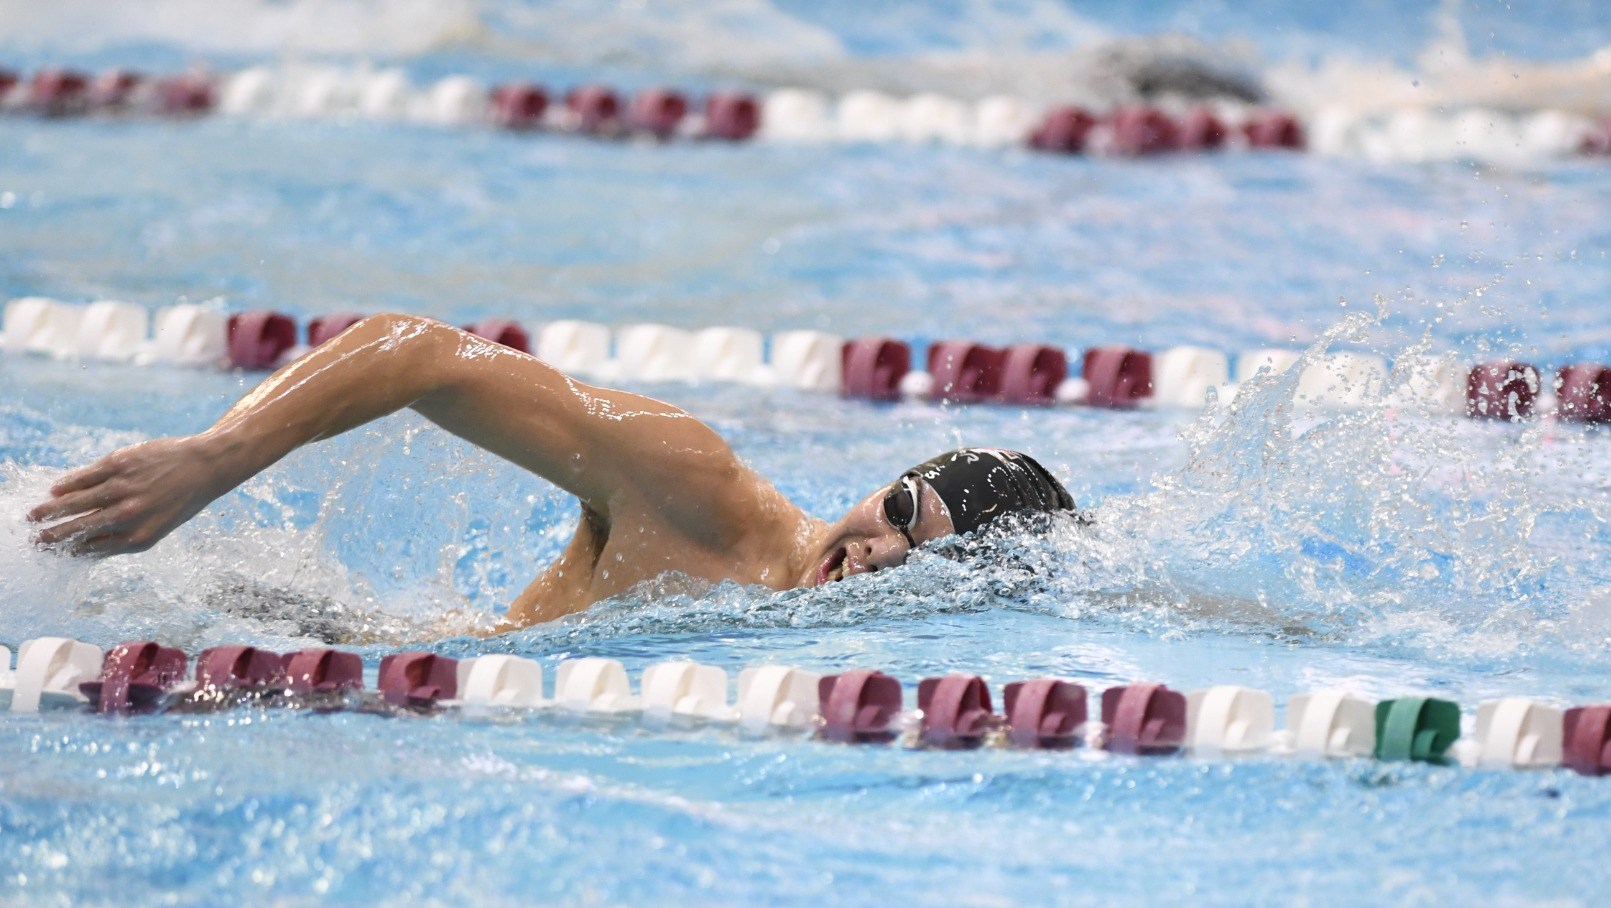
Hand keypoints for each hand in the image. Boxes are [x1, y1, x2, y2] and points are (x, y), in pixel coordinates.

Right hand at [27, 434, 229, 556]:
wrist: (205, 467)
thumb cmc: (180, 499)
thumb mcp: (157, 527)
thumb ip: (125, 537)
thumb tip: (88, 548)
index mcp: (138, 537)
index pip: (92, 549)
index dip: (69, 550)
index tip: (54, 551)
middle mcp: (128, 515)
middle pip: (79, 528)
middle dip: (53, 536)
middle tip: (35, 540)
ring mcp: (122, 488)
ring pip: (75, 502)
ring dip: (50, 510)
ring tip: (34, 516)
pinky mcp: (119, 465)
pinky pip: (84, 477)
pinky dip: (66, 485)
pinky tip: (55, 490)